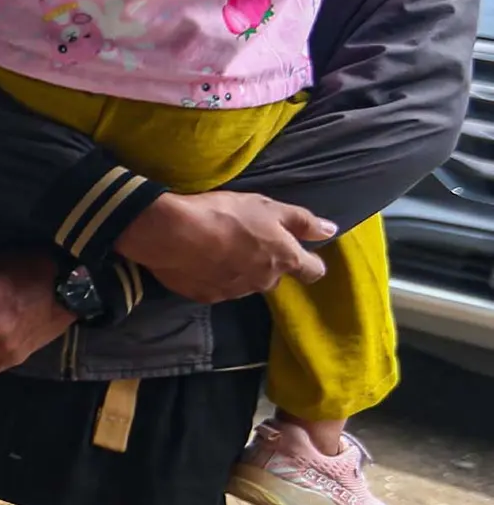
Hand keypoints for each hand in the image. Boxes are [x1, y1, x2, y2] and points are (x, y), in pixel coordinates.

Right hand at [115, 191, 332, 303]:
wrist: (173, 234)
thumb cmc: (226, 215)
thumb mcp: (268, 207)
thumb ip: (302, 221)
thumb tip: (331, 230)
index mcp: (283, 260)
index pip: (313, 271)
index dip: (311, 262)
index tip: (303, 253)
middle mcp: (264, 282)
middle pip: (274, 276)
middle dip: (266, 263)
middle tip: (247, 242)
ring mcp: (235, 293)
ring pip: (245, 283)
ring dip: (239, 269)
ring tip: (218, 249)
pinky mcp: (206, 297)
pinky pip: (217, 288)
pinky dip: (213, 276)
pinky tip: (199, 260)